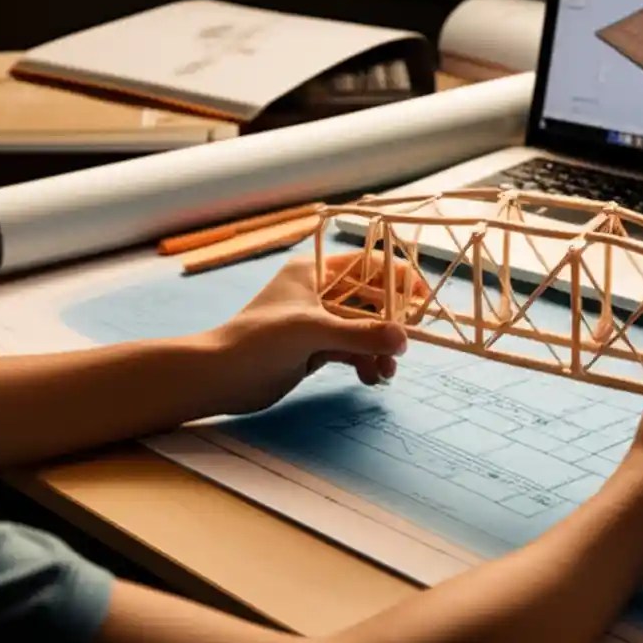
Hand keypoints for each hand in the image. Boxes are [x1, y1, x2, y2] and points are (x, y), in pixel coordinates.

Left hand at [203, 252, 425, 415]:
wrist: (220, 377)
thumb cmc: (257, 341)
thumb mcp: (312, 332)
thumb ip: (360, 334)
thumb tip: (403, 339)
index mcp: (315, 271)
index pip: (368, 265)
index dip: (397, 279)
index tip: (422, 300)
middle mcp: (319, 292)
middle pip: (370, 301)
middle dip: (389, 325)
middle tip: (405, 347)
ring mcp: (318, 321)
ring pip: (362, 330)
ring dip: (378, 349)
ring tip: (385, 373)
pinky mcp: (315, 348)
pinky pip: (351, 350)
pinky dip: (364, 361)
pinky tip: (371, 377)